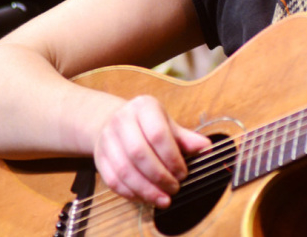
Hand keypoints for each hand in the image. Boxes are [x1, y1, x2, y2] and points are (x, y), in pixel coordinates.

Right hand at [93, 95, 210, 207]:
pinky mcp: (99, 157)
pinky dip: (131, 193)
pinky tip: (146, 198)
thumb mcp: (168, 124)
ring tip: (163, 199)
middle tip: (174, 188)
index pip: (158, 134)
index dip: (172, 158)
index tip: (183, 173)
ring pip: (124, 170)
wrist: (113, 120)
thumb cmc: (148, 124)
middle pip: (139, 153)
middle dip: (159, 176)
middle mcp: (122, 120)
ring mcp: (107, 139)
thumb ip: (186, 138)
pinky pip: (113, 180)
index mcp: (144, 107)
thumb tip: (206, 148)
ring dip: (146, 189)